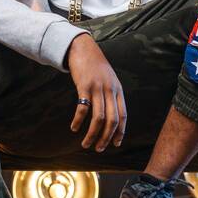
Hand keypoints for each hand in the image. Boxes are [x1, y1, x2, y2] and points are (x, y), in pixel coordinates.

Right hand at [65, 33, 125, 150]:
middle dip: (106, 138)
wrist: (83, 48)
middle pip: (112, 120)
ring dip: (92, 134)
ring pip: (98, 118)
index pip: (123, 115)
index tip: (116, 144)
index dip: (120, 131)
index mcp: (118, 90)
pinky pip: (83, 109)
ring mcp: (97, 88)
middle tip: (99, 149)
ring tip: (86, 144)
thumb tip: (110, 115)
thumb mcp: (109, 79)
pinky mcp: (84, 86)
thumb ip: (111, 95)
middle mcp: (110, 90)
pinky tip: (74, 127)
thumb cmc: (95, 66)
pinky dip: (78, 121)